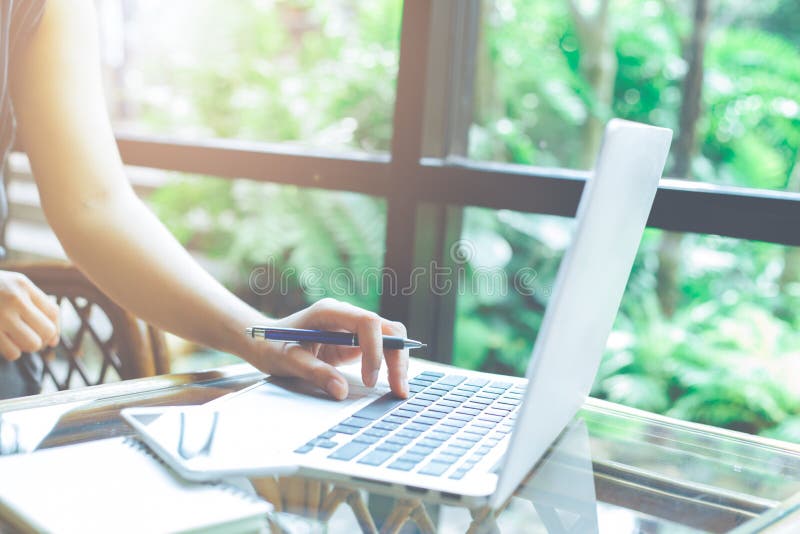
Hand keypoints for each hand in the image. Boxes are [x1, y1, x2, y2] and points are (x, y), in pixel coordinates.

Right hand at [0, 271, 59, 360]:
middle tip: (30, 337)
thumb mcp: (13, 286)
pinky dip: (12, 352)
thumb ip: (37, 306)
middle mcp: (13, 298)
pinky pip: (12, 352)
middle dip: (42, 339)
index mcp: (22, 285)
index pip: (53, 313)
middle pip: (46, 331)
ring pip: (31, 344)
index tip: (46, 333)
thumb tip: (53, 341)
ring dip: (27, 346)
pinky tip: (4, 343)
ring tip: (17, 340)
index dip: (54, 327)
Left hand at [249, 298, 408, 400]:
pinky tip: (391, 385)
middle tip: (399, 389)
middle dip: (397, 358)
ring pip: (391, 339)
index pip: (368, 323)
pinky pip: (382, 350)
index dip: (375, 350)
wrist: (264, 341)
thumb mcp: (287, 360)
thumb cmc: (272, 346)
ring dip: (398, 362)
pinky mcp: (355, 342)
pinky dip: (389, 366)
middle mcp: (347, 316)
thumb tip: (341, 391)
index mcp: (330, 312)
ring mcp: (353, 328)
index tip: (369, 380)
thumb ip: (314, 372)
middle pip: (387, 329)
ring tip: (399, 390)